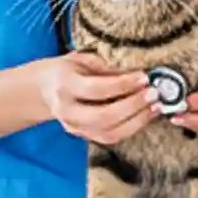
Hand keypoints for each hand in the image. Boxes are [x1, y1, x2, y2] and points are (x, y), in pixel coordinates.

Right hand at [37, 51, 159, 144]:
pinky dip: (131, 128)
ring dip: (137, 121)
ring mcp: (74, 127)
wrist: (43, 90)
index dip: (124, 84)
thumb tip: (137, 74)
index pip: (97, 89)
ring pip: (110, 133)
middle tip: (154, 93)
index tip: (144, 76)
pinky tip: (144, 115)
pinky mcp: (83, 136)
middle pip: (104, 116)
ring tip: (155, 106)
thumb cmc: (65, 70)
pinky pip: (110, 137)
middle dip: (133, 106)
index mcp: (64, 85)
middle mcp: (66, 110)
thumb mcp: (81, 59)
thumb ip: (106, 68)